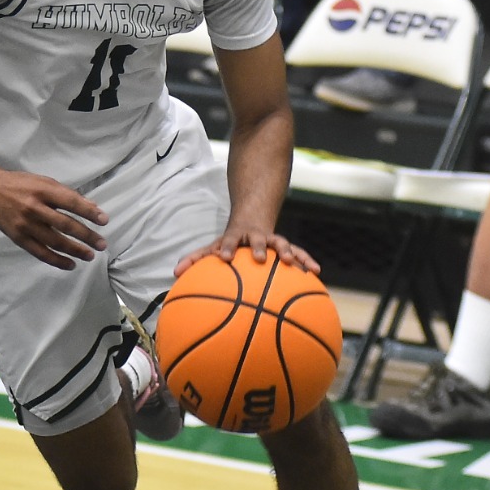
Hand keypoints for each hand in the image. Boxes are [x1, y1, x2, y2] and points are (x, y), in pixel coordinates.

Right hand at [0, 168, 107, 269]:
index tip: (104, 220)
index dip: (89, 212)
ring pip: (54, 241)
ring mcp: (26, 224)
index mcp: (43, 190)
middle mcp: (34, 207)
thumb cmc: (20, 184)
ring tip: (90, 256)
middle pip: (65, 225)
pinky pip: (40, 252)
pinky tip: (70, 264)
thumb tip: (91, 206)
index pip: (71, 202)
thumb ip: (66, 194)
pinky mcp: (19, 238)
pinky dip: (56, 260)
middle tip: (102, 244)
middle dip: (86, 236)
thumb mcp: (44, 181)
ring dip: (75, 250)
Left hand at [175, 227, 318, 279]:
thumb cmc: (230, 240)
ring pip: (282, 244)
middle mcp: (255, 237)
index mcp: (235, 238)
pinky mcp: (285, 247)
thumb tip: (174, 273)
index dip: (227, 249)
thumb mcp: (213, 246)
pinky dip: (306, 261)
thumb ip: (195, 259)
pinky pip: (298, 254)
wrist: (253, 217)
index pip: (228, 242)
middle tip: (261, 259)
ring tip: (294, 264)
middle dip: (260, 248)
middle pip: (258, 240)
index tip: (224, 258)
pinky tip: (316, 272)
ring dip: (288, 253)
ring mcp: (272, 241)